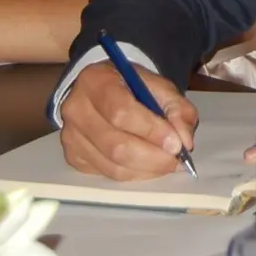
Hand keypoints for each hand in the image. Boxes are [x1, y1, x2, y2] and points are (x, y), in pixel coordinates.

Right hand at [60, 62, 199, 180]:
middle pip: (116, 145)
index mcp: (95, 81)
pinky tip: (148, 166)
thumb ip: (177, 109)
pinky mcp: (74, 156)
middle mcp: (76, 109)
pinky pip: (107, 174)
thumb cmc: (131, 87)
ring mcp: (71, 136)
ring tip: (167, 163)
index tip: (176, 144)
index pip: (121, 112)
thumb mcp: (158, 86)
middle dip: (153, 157)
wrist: (101, 90)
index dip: (151, 131)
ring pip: (112, 165)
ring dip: (146, 169)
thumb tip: (185, 141)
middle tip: (176, 160)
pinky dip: (134, 175)